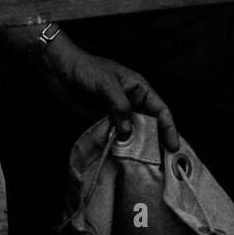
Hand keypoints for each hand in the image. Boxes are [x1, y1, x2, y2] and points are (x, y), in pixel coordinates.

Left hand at [36, 34, 179, 151]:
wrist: (59, 68)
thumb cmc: (85, 68)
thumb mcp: (105, 83)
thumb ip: (119, 105)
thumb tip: (128, 131)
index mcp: (137, 87)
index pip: (160, 109)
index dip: (169, 127)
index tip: (174, 147)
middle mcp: (130, 101)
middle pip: (149, 123)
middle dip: (157, 141)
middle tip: (163, 163)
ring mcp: (116, 112)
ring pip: (133, 132)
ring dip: (137, 146)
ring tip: (145, 166)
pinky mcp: (102, 120)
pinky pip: (115, 135)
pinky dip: (120, 146)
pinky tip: (122, 159)